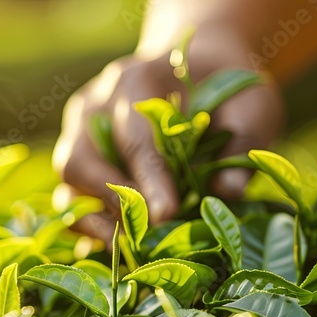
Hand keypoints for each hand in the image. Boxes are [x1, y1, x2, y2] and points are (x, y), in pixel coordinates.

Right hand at [52, 51, 283, 240]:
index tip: (167, 215)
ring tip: (133, 245)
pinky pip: (69, 198)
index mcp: (134, 79)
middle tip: (150, 235)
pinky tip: (120, 246)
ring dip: (94, 219)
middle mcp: (94, 104)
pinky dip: (89, 225)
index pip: (134, 137)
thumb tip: (228, 191)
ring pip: (68, 182)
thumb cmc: (224, 88)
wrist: (197, 70)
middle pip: (81, 160)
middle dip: (114, 203)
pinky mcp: (78, 158)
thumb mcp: (248, 104)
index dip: (149, 180)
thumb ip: (242, 141)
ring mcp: (78, 131)